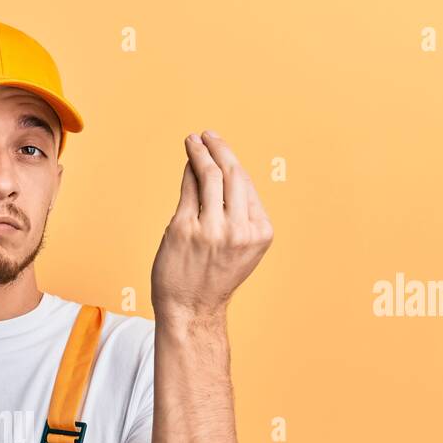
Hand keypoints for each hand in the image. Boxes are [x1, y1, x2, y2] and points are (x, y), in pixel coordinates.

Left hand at [150, 130, 273, 321]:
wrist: (191, 309)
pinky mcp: (183, 229)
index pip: (247, 185)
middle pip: (232, 173)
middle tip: (208, 134)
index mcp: (259, 232)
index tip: (222, 148)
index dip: (233, 162)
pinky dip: (187, 171)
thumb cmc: (213, 276)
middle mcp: (238, 230)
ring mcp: (210, 229)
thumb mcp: (241, 246)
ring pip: (209, 176)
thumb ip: (239, 212)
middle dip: (220, 148)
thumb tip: (225, 168)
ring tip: (193, 139)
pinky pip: (188, 190)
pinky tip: (186, 161)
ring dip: (200, 152)